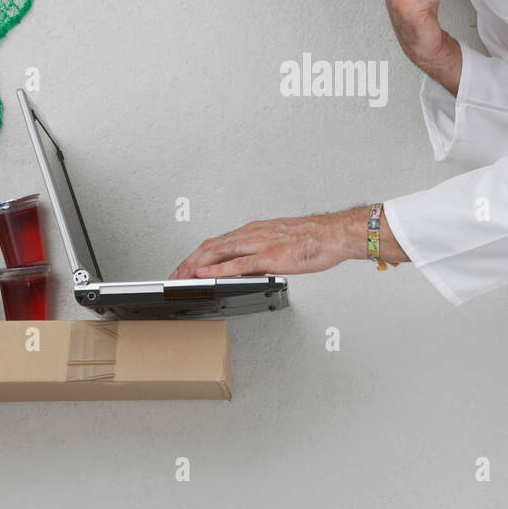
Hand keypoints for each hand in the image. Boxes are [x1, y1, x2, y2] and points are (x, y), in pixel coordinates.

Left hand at [169, 214, 353, 279]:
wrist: (333, 234)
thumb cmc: (313, 239)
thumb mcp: (279, 241)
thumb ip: (259, 253)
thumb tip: (245, 268)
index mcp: (253, 231)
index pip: (217, 242)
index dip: (196, 256)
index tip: (184, 268)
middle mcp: (252, 234)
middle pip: (210, 247)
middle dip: (188, 263)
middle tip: (174, 277)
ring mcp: (259, 244)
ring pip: (218, 253)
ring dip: (195, 266)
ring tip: (181, 277)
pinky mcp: (269, 256)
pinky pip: (238, 264)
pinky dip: (217, 269)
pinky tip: (205, 275)